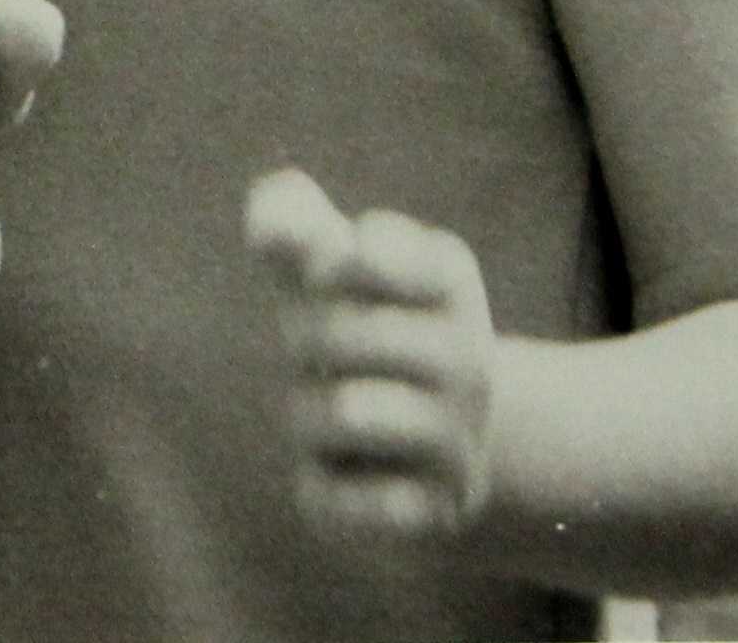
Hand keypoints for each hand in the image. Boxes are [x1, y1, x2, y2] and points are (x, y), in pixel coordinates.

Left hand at [247, 167, 495, 540]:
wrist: (434, 445)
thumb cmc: (360, 327)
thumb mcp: (329, 263)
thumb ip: (291, 224)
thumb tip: (268, 228)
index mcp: (448, 281)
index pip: (357, 255)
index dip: (320, 266)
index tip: (332, 278)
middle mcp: (469, 360)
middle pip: (330, 333)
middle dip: (301, 338)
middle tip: (322, 354)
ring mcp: (456, 441)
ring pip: (337, 414)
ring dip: (307, 411)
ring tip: (333, 412)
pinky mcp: (429, 512)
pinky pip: (341, 498)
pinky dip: (323, 487)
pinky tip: (345, 473)